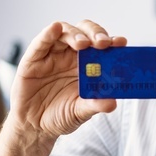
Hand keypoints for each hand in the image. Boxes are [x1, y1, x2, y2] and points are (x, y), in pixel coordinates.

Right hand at [10, 20, 127, 140]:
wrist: (34, 127)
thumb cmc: (59, 115)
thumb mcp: (79, 112)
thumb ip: (94, 105)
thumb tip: (111, 103)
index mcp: (87, 65)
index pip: (101, 47)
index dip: (112, 42)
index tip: (121, 43)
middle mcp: (71, 55)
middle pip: (85, 33)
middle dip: (96, 34)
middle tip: (103, 43)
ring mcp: (53, 54)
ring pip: (65, 32)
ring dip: (76, 34)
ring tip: (83, 43)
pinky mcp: (34, 58)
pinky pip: (41, 42)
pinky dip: (48, 33)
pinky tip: (55, 29)